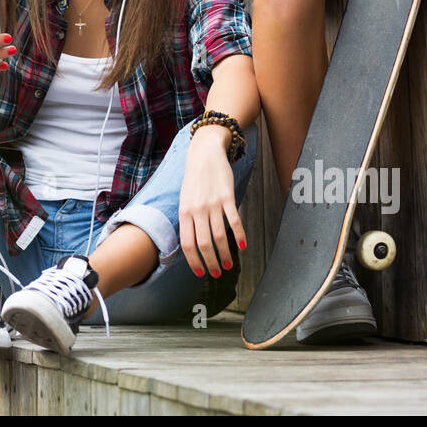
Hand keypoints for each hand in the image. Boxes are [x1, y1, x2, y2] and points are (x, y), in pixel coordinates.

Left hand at [179, 128, 244, 278]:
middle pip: (204, 244)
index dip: (194, 262)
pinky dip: (239, 235)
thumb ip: (188, 220)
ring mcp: (213, 204)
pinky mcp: (227, 197)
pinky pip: (234, 221)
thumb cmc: (194, 178)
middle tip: (218, 273)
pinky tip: (242, 246)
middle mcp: (197, 210)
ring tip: (230, 264)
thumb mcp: (184, 199)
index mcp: (184, 212)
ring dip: (226, 254)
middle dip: (211, 263)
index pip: (187, 244)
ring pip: (220, 236)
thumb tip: (191, 244)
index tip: (200, 273)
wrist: (204, 153)